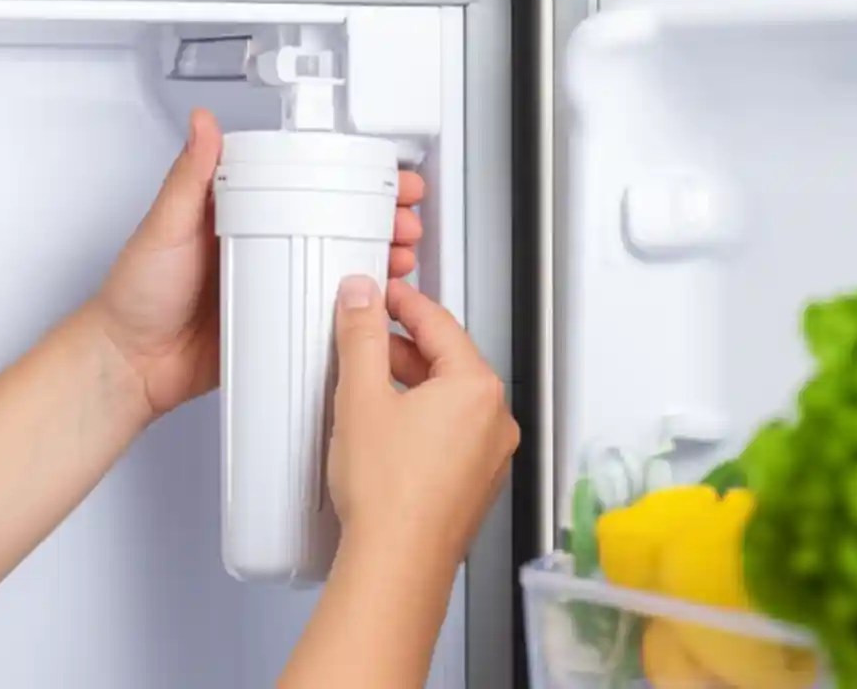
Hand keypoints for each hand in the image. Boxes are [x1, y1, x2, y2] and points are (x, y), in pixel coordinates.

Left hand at [90, 109, 425, 416]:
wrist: (130, 365)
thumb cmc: (135, 296)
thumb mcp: (165, 228)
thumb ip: (188, 178)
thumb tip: (203, 125)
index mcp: (240, 215)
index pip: (308, 187)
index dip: (354, 181)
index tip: (387, 179)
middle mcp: (263, 247)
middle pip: (338, 226)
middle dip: (382, 223)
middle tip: (406, 225)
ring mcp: (275, 287)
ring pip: (340, 268)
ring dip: (378, 263)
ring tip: (402, 262)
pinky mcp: (278, 325)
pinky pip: (326, 314)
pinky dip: (356, 308)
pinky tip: (375, 305)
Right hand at [328, 277, 519, 563]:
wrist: (398, 563)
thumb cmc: (388, 494)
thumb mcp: (362, 398)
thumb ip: (361, 337)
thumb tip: (362, 297)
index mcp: (477, 388)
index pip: (441, 324)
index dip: (404, 302)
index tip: (382, 293)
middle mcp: (495, 419)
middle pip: (449, 362)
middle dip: (405, 347)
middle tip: (368, 335)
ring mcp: (491, 455)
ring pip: (451, 400)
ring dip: (413, 385)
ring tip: (371, 382)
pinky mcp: (476, 483)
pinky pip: (453, 434)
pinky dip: (424, 420)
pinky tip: (390, 429)